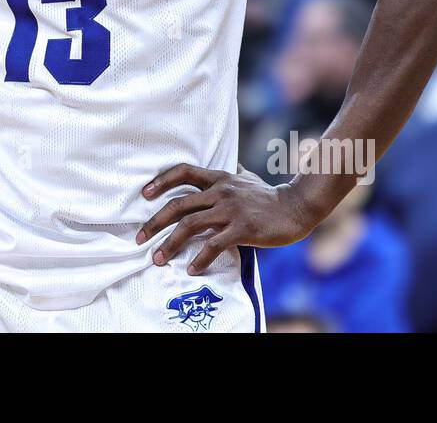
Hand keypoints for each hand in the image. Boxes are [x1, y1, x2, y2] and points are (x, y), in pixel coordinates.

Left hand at [136, 163, 315, 275]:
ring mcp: (230, 210)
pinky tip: (192, 268)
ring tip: (158, 259)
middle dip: (154, 223)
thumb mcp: (246, 178)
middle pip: (178, 204)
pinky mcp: (242, 229)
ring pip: (190, 226)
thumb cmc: (269, 195)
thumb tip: (228, 168)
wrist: (296, 207)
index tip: (144, 194)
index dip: (161, 181)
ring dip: (170, 244)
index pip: (183, 172)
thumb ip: (231, 175)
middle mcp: (220, 191)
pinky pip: (213, 245)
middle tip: (140, 238)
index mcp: (219, 178)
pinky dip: (200, 258)